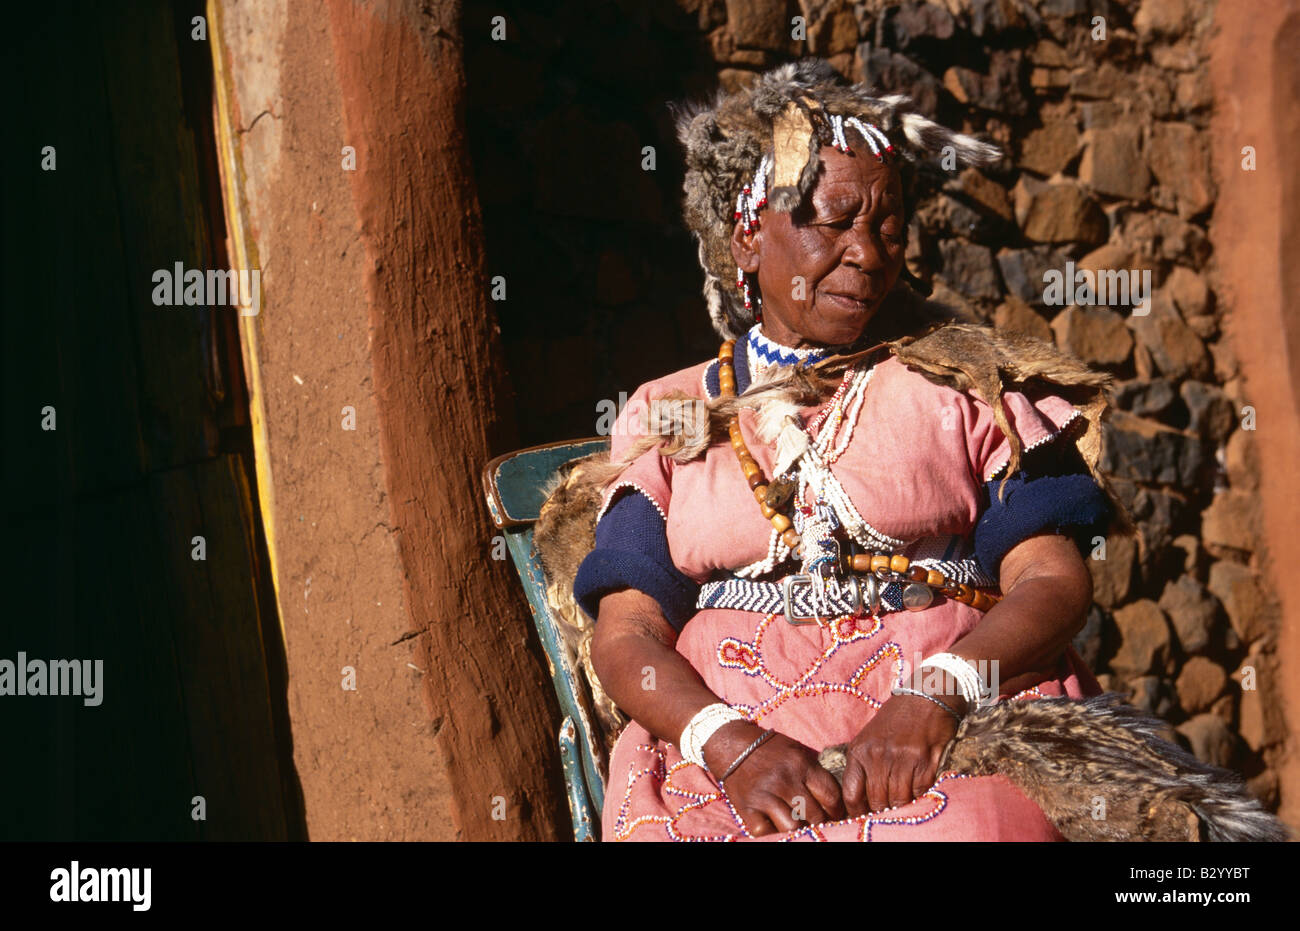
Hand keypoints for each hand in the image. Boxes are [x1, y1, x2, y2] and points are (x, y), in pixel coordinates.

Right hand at [703, 721, 844, 835]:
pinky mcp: (747, 808)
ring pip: (793, 828)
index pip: (831, 796)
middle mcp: (783, 780)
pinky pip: (765, 831)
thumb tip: (837, 801)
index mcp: (800, 765)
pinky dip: (772, 830)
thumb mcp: (797, 753)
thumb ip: (815, 773)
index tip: (835, 814)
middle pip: (814, 815)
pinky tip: (775, 822)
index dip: (837, 810)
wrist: (733, 746)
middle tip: (817, 821)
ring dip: (798, 828)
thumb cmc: (771, 750)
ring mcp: (764, 795)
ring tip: (798, 824)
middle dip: (819, 821)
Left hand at [841, 692, 960, 816]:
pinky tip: (920, 790)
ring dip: (902, 805)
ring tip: (905, 802)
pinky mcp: (925, 761)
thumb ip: (863, 766)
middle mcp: (878, 756)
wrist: (925, 697)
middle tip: (888, 810)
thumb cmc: (896, 720)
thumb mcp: (869, 738)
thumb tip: (862, 801)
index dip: (857, 811)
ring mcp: (902, 759)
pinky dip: (920, 796)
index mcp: (860, 751)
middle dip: (883, 810)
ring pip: (898, 799)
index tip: (864, 815)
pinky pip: (920, 792)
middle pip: (877, 801)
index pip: (852, 794)